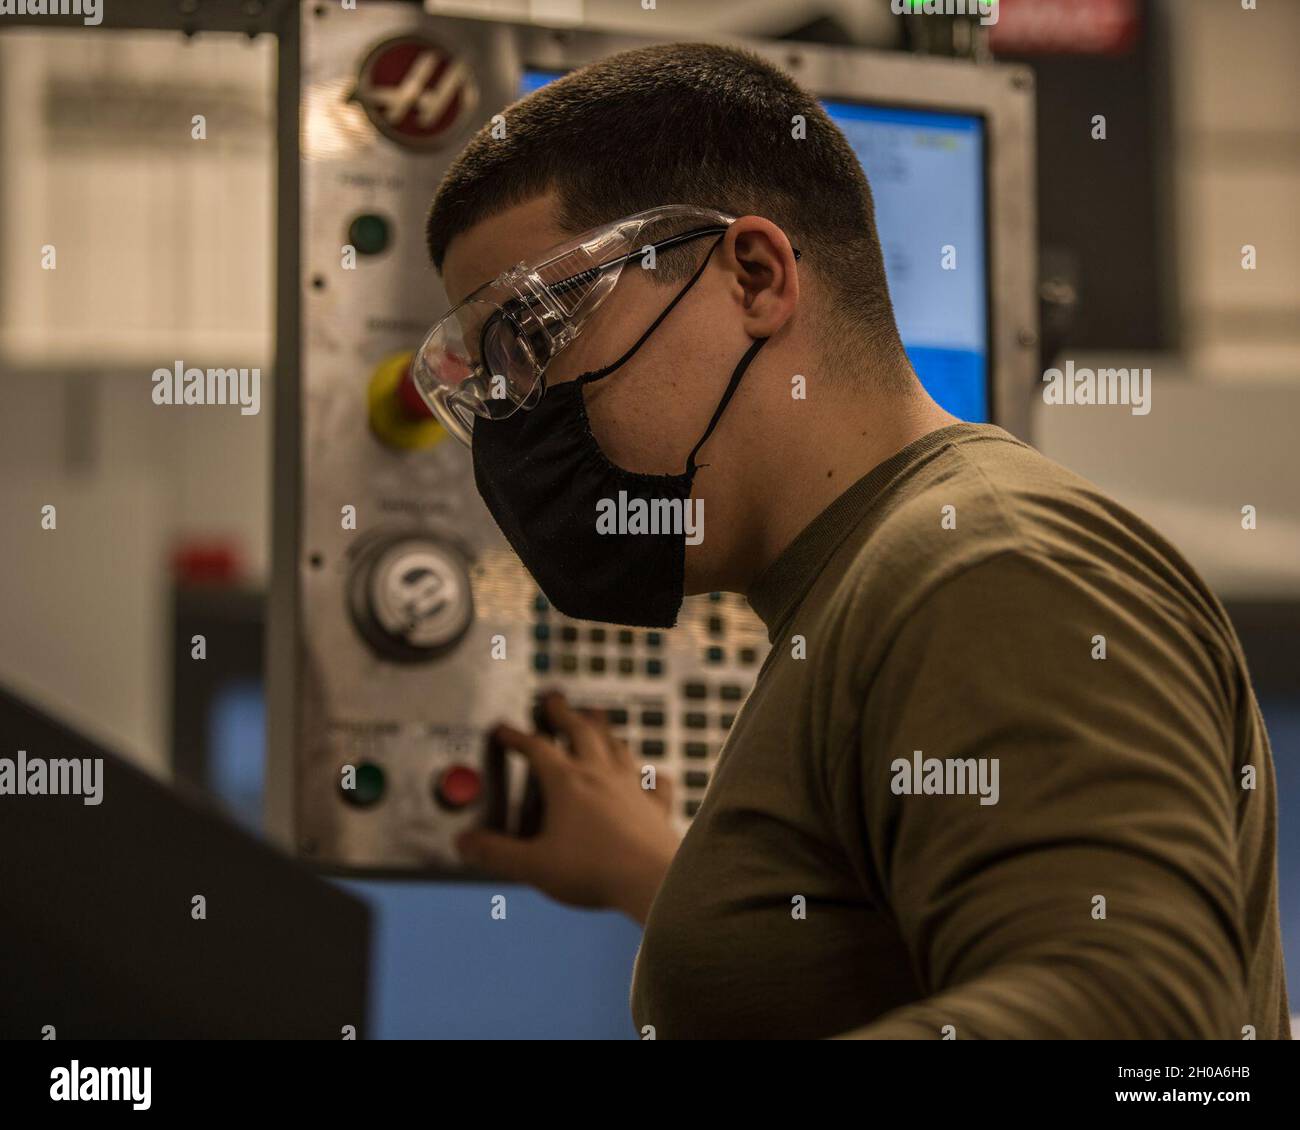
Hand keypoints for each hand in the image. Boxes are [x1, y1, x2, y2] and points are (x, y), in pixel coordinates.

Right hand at [456, 691, 679, 922]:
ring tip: (596, 719)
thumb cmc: (594, 872)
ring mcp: (632, 787)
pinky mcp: (656, 806)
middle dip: (563, 714)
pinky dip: (650, 774)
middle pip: (581, 732)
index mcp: (567, 783)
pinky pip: (655, 783)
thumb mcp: (533, 866)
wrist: (651, 881)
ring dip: (603, 730)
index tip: (503, 729)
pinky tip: (650, 774)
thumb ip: (495, 852)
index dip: (516, 736)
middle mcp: (600, 775)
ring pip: (617, 747)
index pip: (535, 748)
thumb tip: (464, 842)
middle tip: (554, 699)